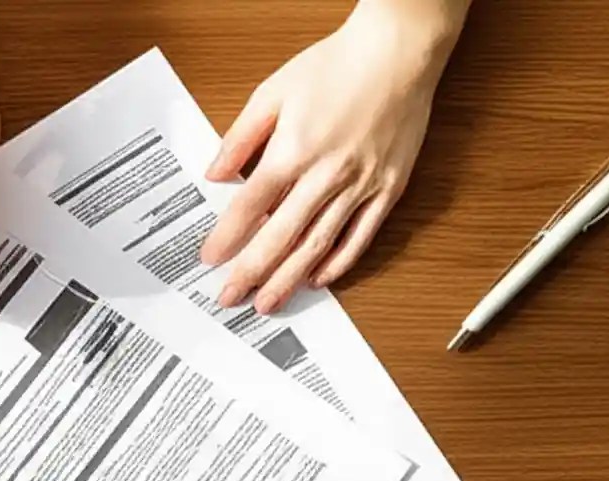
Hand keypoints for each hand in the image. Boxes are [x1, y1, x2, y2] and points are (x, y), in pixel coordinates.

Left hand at [201, 2, 464, 313]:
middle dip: (252, 272)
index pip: (251, 206)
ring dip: (291, 278)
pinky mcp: (389, 187)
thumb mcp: (273, 92)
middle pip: (282, 236)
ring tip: (269, 302)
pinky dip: (339, 261)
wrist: (398, 51)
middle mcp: (327, 174)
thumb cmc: (336, 65)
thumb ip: (240, 138)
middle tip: (231, 298)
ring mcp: (361, 184)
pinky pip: (362, 235)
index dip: (227, 237)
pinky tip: (319, 278)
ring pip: (320, 244)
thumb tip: (214, 173)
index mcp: (293, 150)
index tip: (210, 260)